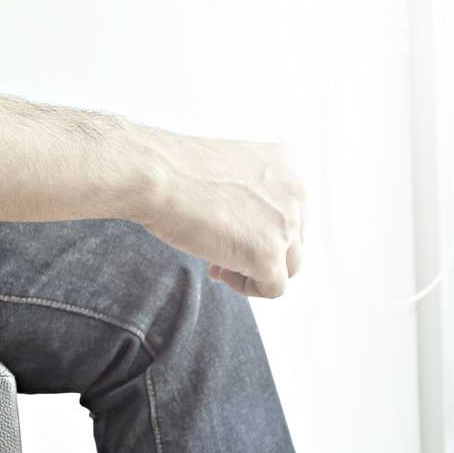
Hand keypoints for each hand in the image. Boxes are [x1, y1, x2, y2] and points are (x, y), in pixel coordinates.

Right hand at [134, 130, 304, 298]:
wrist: (156, 175)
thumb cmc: (177, 171)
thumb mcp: (230, 173)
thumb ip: (252, 199)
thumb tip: (252, 238)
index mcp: (289, 164)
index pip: (291, 212)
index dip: (259, 230)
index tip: (226, 231)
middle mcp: (297, 192)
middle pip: (293, 241)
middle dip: (257, 252)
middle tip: (218, 252)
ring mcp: (286, 224)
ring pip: (289, 267)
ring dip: (255, 272)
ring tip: (219, 264)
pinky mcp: (268, 254)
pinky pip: (273, 288)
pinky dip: (247, 288)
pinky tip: (219, 271)